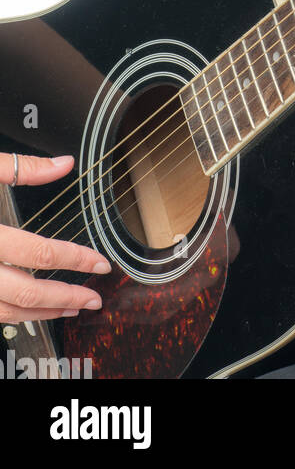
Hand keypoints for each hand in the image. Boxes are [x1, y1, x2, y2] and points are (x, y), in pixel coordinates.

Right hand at [0, 152, 109, 322]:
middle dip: (66, 297)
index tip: (100, 263)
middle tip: (94, 298)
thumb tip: (63, 164)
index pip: (40, 252)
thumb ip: (22, 168)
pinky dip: (12, 317)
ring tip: (69, 308)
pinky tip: (28, 311)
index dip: (76, 260)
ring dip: (41, 313)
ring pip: (5, 312)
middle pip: (26, 291)